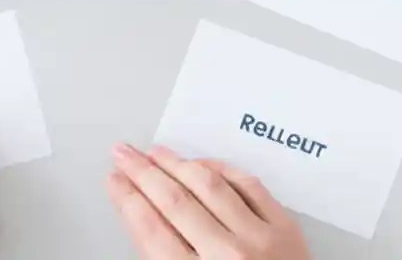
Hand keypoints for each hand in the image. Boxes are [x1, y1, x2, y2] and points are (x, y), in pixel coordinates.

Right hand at [107, 144, 310, 259]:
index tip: (115, 181)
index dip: (127, 198)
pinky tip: (202, 163)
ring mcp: (260, 240)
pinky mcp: (286, 229)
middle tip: (124, 154)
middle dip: (142, 172)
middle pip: (174, 200)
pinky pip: (248, 184)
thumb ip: (165, 259)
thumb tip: (142, 217)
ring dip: (176, 163)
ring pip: (209, 184)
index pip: (150, 228)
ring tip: (156, 152)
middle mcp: (227, 257)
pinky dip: (222, 168)